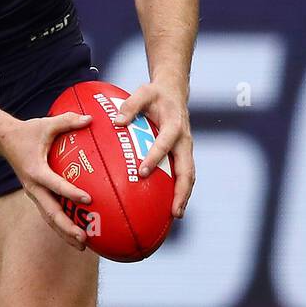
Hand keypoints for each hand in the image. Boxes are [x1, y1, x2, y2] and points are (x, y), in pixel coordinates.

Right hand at [0, 112, 94, 247]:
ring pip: (49, 218)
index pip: (55, 185)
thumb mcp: (46, 123)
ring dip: (64, 232)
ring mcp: (34, 194)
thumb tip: (91, 119)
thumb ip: (68, 121)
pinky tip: (75, 234)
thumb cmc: (27, 132)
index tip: (88, 199)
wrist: (4, 140)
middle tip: (83, 238)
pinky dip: (61, 225)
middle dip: (66, 227)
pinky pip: (49, 214)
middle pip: (50, 213)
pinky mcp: (36, 195)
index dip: (70, 192)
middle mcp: (33, 187)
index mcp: (35, 171)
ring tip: (82, 246)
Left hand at [112, 82, 194, 218]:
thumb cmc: (155, 94)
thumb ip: (130, 105)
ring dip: (184, 195)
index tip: (142, 172)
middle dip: (182, 191)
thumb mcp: (143, 92)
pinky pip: (184, 174)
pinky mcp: (184, 154)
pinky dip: (180, 190)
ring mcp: (186, 149)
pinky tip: (170, 205)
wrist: (174, 92)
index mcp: (175, 125)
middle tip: (174, 210)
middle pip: (188, 169)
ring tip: (175, 214)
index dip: (155, 157)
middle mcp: (185, 140)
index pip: (165, 143)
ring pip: (189, 175)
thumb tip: (116, 122)